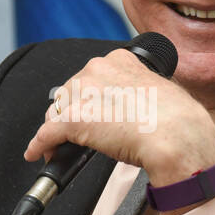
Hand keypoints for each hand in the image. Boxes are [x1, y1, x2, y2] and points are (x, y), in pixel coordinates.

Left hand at [25, 48, 214, 187]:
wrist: (177, 135)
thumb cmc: (177, 119)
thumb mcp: (159, 92)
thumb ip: (138, 93)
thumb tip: (132, 109)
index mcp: (119, 60)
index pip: (90, 78)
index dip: (88, 98)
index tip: (93, 111)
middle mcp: (97, 70)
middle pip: (69, 94)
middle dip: (72, 113)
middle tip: (82, 134)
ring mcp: (84, 94)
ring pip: (57, 113)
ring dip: (58, 130)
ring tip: (64, 148)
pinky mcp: (73, 120)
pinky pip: (46, 134)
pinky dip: (39, 146)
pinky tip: (37, 154)